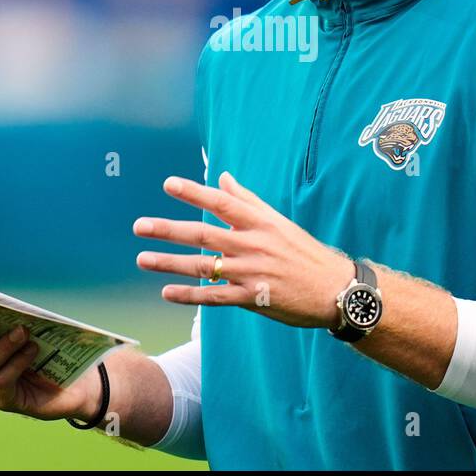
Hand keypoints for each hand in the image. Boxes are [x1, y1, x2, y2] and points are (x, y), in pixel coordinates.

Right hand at [0, 302, 100, 421]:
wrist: (74, 387)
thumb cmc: (50, 353)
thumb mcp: (31, 330)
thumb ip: (13, 317)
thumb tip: (4, 300)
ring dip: (2, 344)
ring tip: (23, 331)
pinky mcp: (7, 401)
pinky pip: (3, 382)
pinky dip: (17, 363)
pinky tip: (32, 351)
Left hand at [133, 170, 353, 328]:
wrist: (336, 289)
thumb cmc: (304, 253)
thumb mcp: (278, 221)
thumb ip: (247, 200)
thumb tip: (223, 177)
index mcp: (260, 222)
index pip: (221, 202)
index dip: (194, 193)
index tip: (168, 184)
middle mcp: (253, 244)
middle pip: (204, 234)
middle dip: (169, 229)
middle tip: (140, 226)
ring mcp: (252, 272)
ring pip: (203, 266)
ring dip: (169, 262)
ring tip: (142, 258)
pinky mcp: (254, 298)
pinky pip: (215, 296)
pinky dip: (190, 295)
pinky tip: (167, 292)